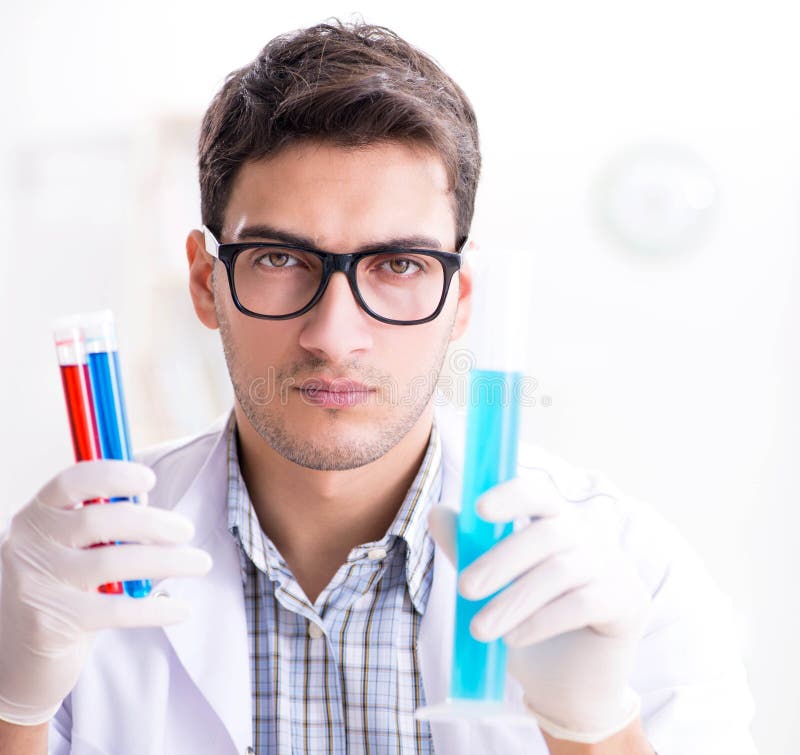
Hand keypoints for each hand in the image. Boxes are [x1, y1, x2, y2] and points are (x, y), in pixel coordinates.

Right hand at [0, 461, 212, 725]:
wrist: (18, 658)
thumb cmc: (62, 588)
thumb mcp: (72, 548)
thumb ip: (104, 522)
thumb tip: (147, 500)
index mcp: (36, 516)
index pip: (71, 482)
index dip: (113, 475)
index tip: (150, 479)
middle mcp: (29, 545)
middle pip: (98, 520)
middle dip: (152, 522)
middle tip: (187, 530)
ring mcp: (37, 583)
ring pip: (113, 563)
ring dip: (167, 561)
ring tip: (200, 563)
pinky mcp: (52, 622)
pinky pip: (116, 609)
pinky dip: (155, 608)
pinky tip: (181, 608)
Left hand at [428, 471, 650, 743]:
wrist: (568, 689)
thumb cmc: (529, 625)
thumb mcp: (493, 587)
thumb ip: (468, 549)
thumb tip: (437, 513)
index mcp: (556, 522)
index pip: (538, 494)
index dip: (511, 496)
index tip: (479, 509)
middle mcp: (589, 536)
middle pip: (546, 534)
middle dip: (501, 561)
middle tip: (465, 589)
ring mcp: (614, 566)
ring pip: (559, 572)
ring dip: (513, 601)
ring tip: (480, 629)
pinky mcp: (629, 602)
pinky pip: (582, 604)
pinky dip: (542, 621)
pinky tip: (515, 639)